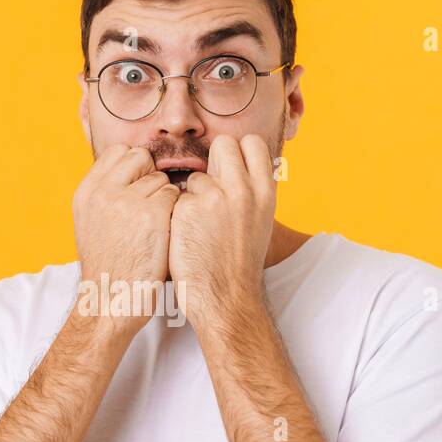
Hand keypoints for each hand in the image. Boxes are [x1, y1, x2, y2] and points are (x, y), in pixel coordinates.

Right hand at [71, 144, 180, 336]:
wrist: (110, 303)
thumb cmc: (108, 267)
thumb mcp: (90, 223)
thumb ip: (104, 194)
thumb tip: (130, 170)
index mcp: (86, 192)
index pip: (118, 152)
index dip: (135, 166)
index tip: (138, 188)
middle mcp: (103, 191)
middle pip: (141, 157)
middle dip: (152, 176)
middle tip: (151, 206)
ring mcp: (127, 201)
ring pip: (161, 178)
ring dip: (165, 198)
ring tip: (155, 228)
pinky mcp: (152, 214)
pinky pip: (175, 195)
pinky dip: (175, 212)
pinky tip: (167, 233)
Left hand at [167, 134, 276, 337]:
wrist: (226, 299)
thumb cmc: (240, 262)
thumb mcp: (260, 220)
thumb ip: (251, 191)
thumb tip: (235, 165)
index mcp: (265, 191)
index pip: (252, 142)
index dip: (238, 151)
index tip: (230, 168)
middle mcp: (243, 189)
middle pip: (223, 144)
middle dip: (212, 161)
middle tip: (208, 190)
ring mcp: (214, 198)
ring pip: (195, 174)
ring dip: (192, 194)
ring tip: (198, 225)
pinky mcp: (186, 210)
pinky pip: (175, 198)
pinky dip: (176, 215)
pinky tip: (184, 237)